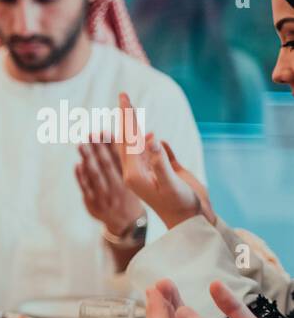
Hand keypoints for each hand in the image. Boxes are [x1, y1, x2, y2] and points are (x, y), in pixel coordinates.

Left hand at [75, 132, 145, 234]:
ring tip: (80, 144)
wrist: (128, 223)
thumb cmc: (137, 194)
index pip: (121, 158)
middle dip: (98, 148)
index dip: (112, 144)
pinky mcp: (94, 204)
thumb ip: (146, 155)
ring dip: (87, 158)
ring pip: (95, 175)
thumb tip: (150, 132)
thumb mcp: (148, 178)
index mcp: (132, 180)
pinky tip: (77, 164)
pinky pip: (86, 188)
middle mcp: (118, 188)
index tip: (104, 130)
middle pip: (107, 164)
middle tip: (90, 133)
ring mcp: (105, 196)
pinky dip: (81, 176)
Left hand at [117, 92, 213, 229]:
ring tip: (129, 112)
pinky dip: (151, 142)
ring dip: (134, 128)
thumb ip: (160, 161)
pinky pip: (156, 152)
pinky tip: (149, 136)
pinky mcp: (165, 172)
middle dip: (126, 117)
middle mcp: (138, 171)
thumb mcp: (170, 184)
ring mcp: (151, 171)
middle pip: (129, 139)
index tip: (123, 96)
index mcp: (133, 173)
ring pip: (140, 144)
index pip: (127, 139)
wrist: (193, 222)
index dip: (126, 117)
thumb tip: (149, 138)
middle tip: (123, 95)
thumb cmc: (181, 206)